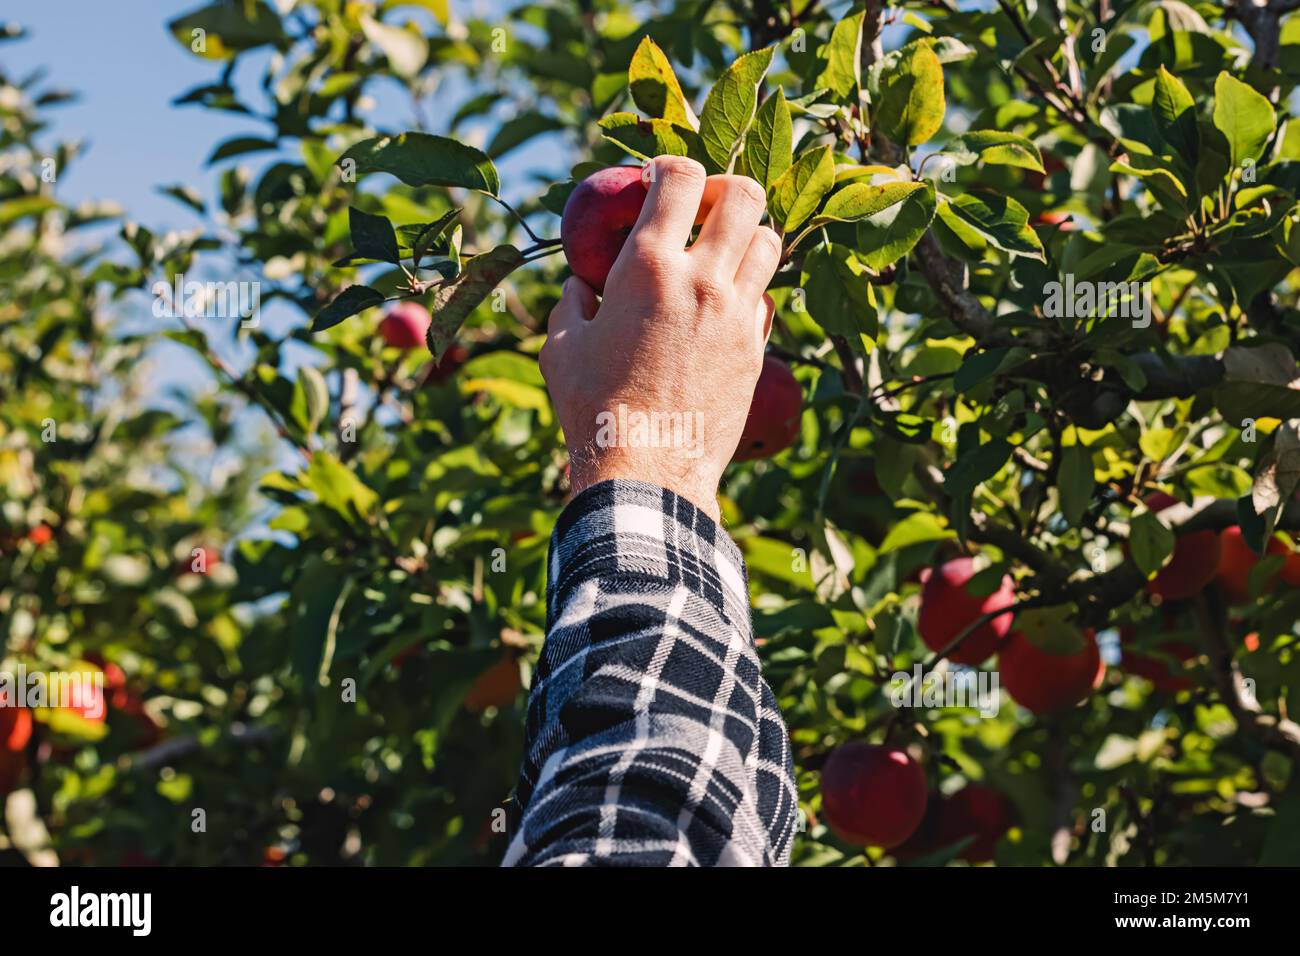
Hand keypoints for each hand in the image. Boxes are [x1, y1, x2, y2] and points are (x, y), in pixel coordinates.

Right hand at [540, 156, 780, 519]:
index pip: (680, 176)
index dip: (669, 168)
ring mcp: (738, 314)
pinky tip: (723, 308)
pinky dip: (750, 289)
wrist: (647, 472)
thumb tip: (583, 284)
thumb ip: (574, 301)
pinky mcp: (757, 349)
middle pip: (743, 195)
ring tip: (718, 255)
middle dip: (722, 189)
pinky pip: (768, 297)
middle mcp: (704, 279)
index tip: (655, 182)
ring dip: (745, 236)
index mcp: (649, 266)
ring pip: (769, 241)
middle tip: (699, 211)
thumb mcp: (562, 346)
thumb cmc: (592, 408)